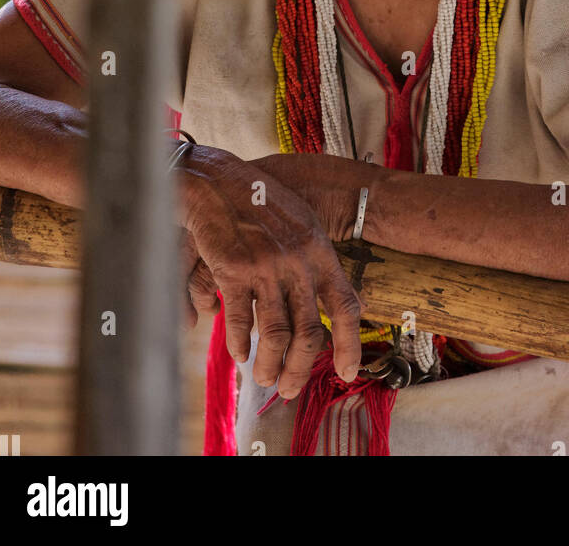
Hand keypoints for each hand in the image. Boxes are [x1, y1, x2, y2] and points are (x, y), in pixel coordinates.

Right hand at [177, 146, 362, 397]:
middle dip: (300, 368)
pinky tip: (239, 353)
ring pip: (276, 333)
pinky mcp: (233, 270)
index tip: (347, 372)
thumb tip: (344, 305)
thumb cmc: (262, 203)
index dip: (348, 344)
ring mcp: (266, 266)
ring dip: (270, 364)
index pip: (345, 305)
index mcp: (319, 250)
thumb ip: (320, 264)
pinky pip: (240, 320)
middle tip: (291, 388)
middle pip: (309, 331)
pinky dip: (239, 343)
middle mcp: (297, 261)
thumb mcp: (304, 224)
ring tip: (264, 377)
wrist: (219, 180)